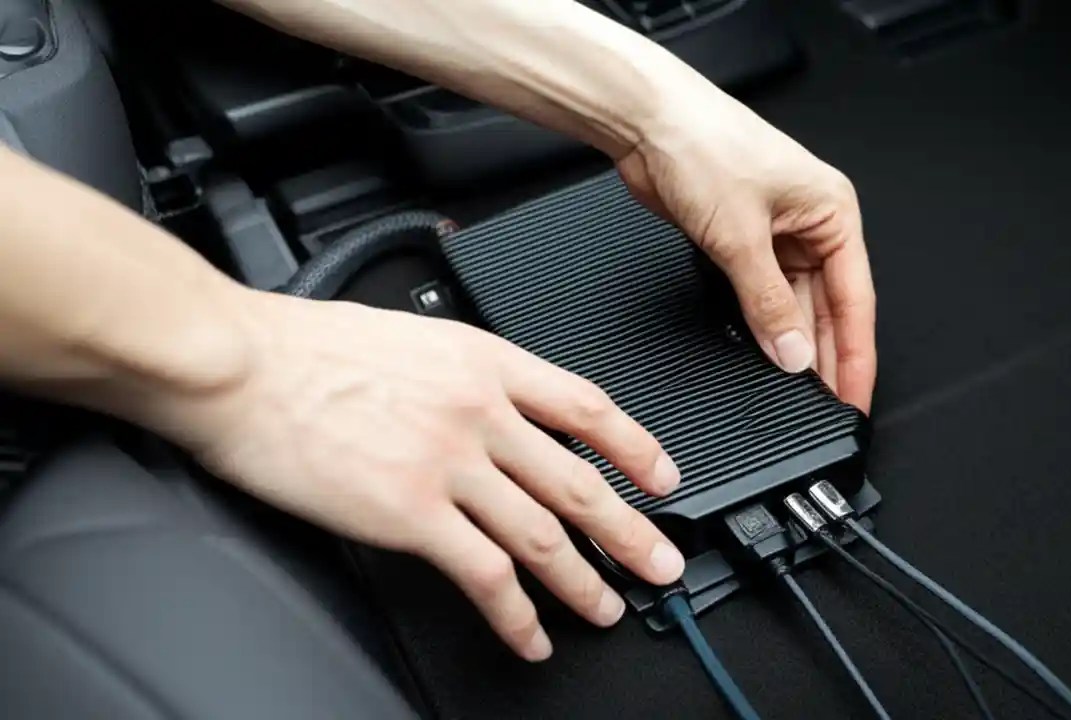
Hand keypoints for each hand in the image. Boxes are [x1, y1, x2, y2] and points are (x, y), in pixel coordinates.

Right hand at [166, 293, 685, 661]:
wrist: (238, 364)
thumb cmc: (305, 347)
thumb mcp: (409, 334)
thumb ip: (463, 371)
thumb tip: (493, 400)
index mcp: (483, 361)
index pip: (586, 407)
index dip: (635, 448)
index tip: (663, 477)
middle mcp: (480, 412)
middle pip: (580, 482)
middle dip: (631, 531)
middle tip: (662, 562)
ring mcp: (451, 464)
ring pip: (544, 535)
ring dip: (585, 581)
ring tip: (608, 607)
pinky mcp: (411, 514)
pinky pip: (486, 575)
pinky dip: (517, 615)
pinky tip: (531, 637)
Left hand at [618, 97, 875, 410]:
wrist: (646, 122)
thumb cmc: (703, 145)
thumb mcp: (741, 237)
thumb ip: (767, 304)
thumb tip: (794, 354)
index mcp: (833, 211)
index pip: (856, 299)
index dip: (856, 354)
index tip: (855, 397)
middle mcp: (810, 222)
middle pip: (827, 307)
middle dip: (826, 357)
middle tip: (827, 407)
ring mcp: (775, 233)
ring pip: (794, 304)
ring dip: (792, 344)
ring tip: (795, 392)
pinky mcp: (740, 240)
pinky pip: (761, 294)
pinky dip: (763, 324)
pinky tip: (764, 355)